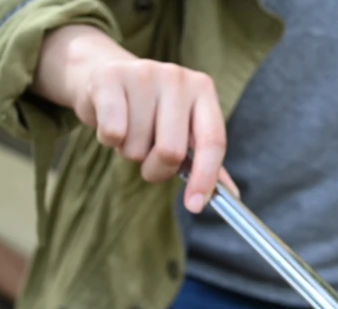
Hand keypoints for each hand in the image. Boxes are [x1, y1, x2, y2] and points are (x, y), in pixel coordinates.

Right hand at [32, 24, 234, 211]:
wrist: (105, 77)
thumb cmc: (151, 112)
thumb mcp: (183, 130)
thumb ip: (206, 161)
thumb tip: (232, 195)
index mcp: (203, 91)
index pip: (213, 142)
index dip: (205, 179)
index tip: (194, 206)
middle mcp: (178, 77)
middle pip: (171, 152)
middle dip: (157, 169)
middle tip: (148, 158)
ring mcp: (144, 73)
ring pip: (138, 147)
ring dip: (130, 153)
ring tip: (129, 130)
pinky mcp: (110, 76)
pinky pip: (113, 134)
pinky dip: (109, 141)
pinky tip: (111, 123)